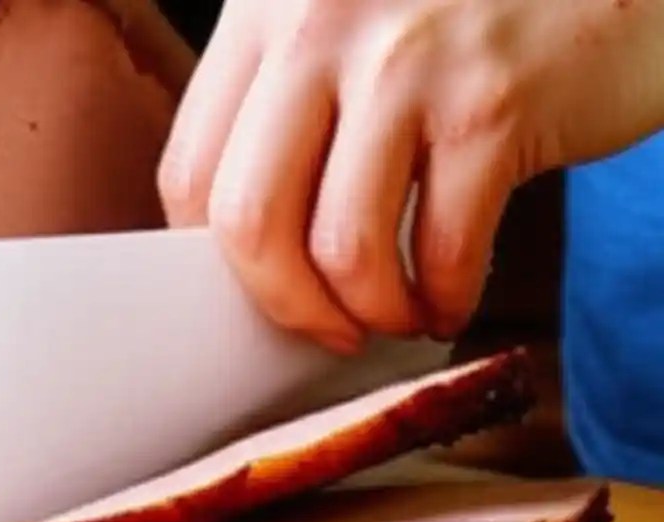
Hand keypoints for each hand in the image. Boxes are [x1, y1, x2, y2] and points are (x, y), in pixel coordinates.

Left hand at [160, 0, 663, 352]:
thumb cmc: (459, 6)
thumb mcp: (338, 15)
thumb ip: (280, 99)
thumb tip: (238, 244)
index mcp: (262, 12)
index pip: (189, 172)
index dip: (211, 260)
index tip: (251, 290)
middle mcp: (319, 29)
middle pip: (249, 222)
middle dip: (286, 306)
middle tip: (323, 328)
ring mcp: (406, 64)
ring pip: (344, 251)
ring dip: (371, 313)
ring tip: (396, 315)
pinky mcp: (492, 104)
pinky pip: (442, 251)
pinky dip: (443, 302)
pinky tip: (450, 302)